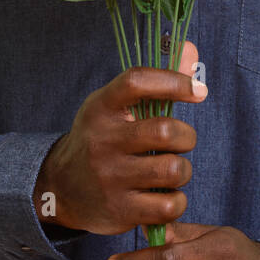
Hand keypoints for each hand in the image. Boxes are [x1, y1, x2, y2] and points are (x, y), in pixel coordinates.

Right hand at [33, 42, 205, 234]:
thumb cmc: (101, 139)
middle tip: (181, 142)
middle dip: (187, 137)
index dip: (173, 80)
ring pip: (173, 169)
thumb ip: (157, 81)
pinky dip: (176, 200)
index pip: (137, 81)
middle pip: (166, 131)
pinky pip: (169, 204)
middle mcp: (103, 140)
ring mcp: (110, 177)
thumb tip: (191, 48)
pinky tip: (165, 195)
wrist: (60, 187)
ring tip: (171, 170)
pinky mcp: (119, 210)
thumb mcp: (117, 106)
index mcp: (101, 107)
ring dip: (183, 170)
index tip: (198, 92)